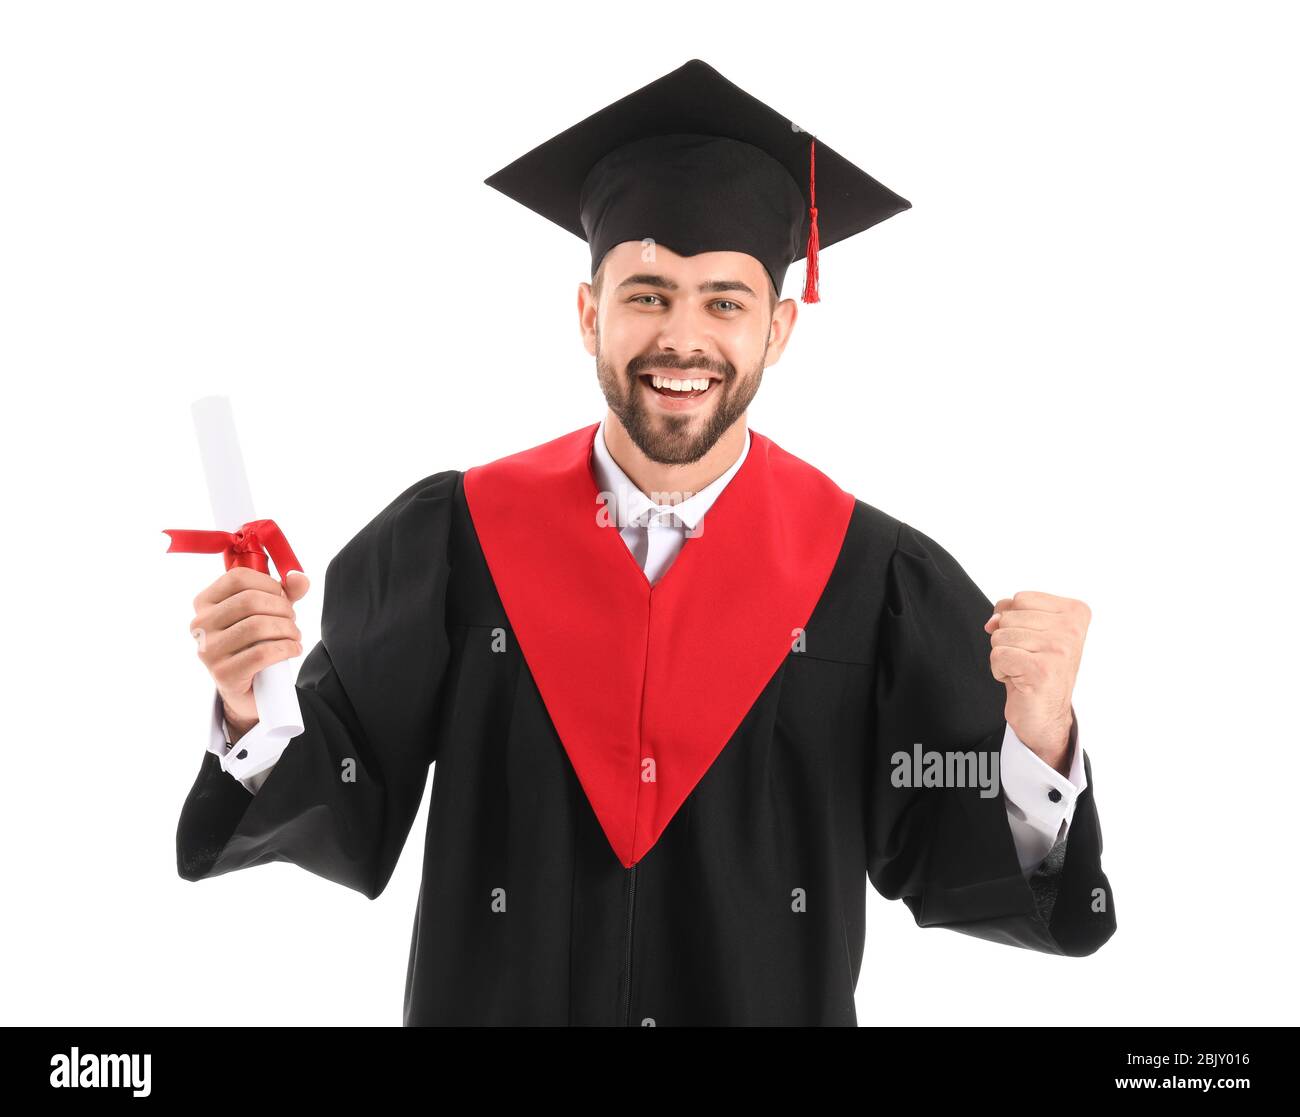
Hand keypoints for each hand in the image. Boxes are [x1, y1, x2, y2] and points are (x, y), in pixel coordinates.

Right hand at [190, 568, 310, 737]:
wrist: (248, 689)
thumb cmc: (255, 642)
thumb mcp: (268, 612)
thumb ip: (285, 592)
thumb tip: (299, 578)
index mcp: (205, 602)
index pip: (238, 578)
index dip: (269, 584)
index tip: (283, 597)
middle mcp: (200, 625)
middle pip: (251, 601)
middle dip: (282, 609)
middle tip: (292, 621)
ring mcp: (208, 650)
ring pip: (258, 626)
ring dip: (287, 629)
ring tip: (294, 636)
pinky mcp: (223, 674)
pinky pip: (262, 654)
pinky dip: (286, 648)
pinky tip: (293, 650)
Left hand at [983, 590, 1088, 771]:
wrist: (1046, 715)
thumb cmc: (1038, 669)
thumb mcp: (1030, 631)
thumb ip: (1011, 612)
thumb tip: (993, 620)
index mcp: (1075, 613)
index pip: (1019, 598)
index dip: (1015, 622)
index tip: (1034, 643)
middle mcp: (1071, 629)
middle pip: (1008, 616)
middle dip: (1007, 640)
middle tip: (1028, 659)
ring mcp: (1058, 649)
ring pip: (1000, 636)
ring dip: (1004, 656)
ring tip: (1025, 670)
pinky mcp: (1041, 669)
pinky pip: (997, 655)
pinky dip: (1000, 671)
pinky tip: (1020, 680)